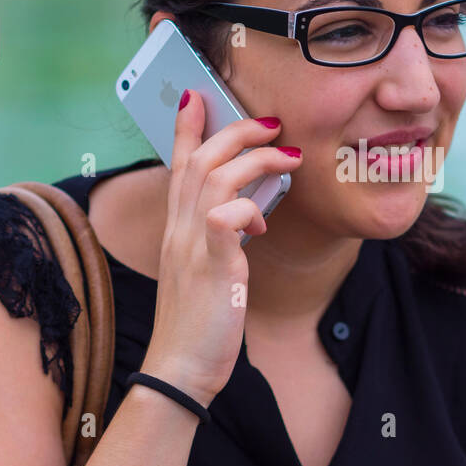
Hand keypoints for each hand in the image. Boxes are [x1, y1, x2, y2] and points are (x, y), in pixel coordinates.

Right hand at [139, 89, 301, 406]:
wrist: (180, 370)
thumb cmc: (200, 322)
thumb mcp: (206, 270)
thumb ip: (219, 237)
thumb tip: (250, 213)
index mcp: (176, 229)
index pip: (177, 165)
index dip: (187, 127)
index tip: (197, 95)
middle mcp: (177, 231)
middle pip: (199, 160)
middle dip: (235, 131)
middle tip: (271, 123)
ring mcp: (191, 247)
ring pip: (214, 178)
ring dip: (254, 160)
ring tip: (289, 157)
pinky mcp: (211, 268)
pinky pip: (223, 219)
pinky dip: (247, 208)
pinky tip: (263, 221)